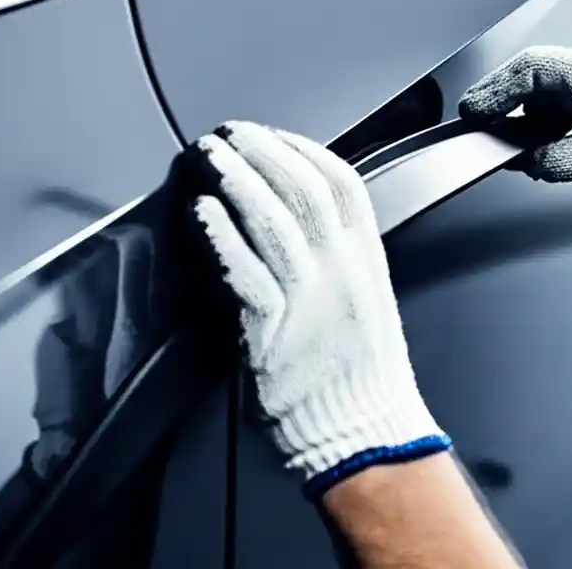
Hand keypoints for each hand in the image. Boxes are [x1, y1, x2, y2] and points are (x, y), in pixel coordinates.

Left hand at [188, 122, 447, 496]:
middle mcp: (342, 273)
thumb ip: (340, 260)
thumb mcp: (368, 302)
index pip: (343, 185)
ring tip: (211, 156)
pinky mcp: (274, 333)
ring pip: (274, 221)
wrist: (367, 436)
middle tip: (230, 134)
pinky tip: (204, 212)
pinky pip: (246, 272)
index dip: (304, 149)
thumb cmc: (362, 379)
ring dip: (237, 180)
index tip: (273, 135)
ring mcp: (310, 301)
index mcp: (367, 263)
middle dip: (263, 152)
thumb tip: (301, 223)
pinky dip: (222, 236)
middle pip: (303, 190)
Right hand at [459, 46, 571, 215]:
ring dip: (523, 117)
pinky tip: (536, 150)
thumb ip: (548, 160)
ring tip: (504, 140)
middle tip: (475, 120)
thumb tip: (523, 161)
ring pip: (546, 96)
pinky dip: (542, 129)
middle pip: (533, 78)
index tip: (471, 110)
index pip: (529, 70)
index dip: (494, 89)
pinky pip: (561, 112)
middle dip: (501, 99)